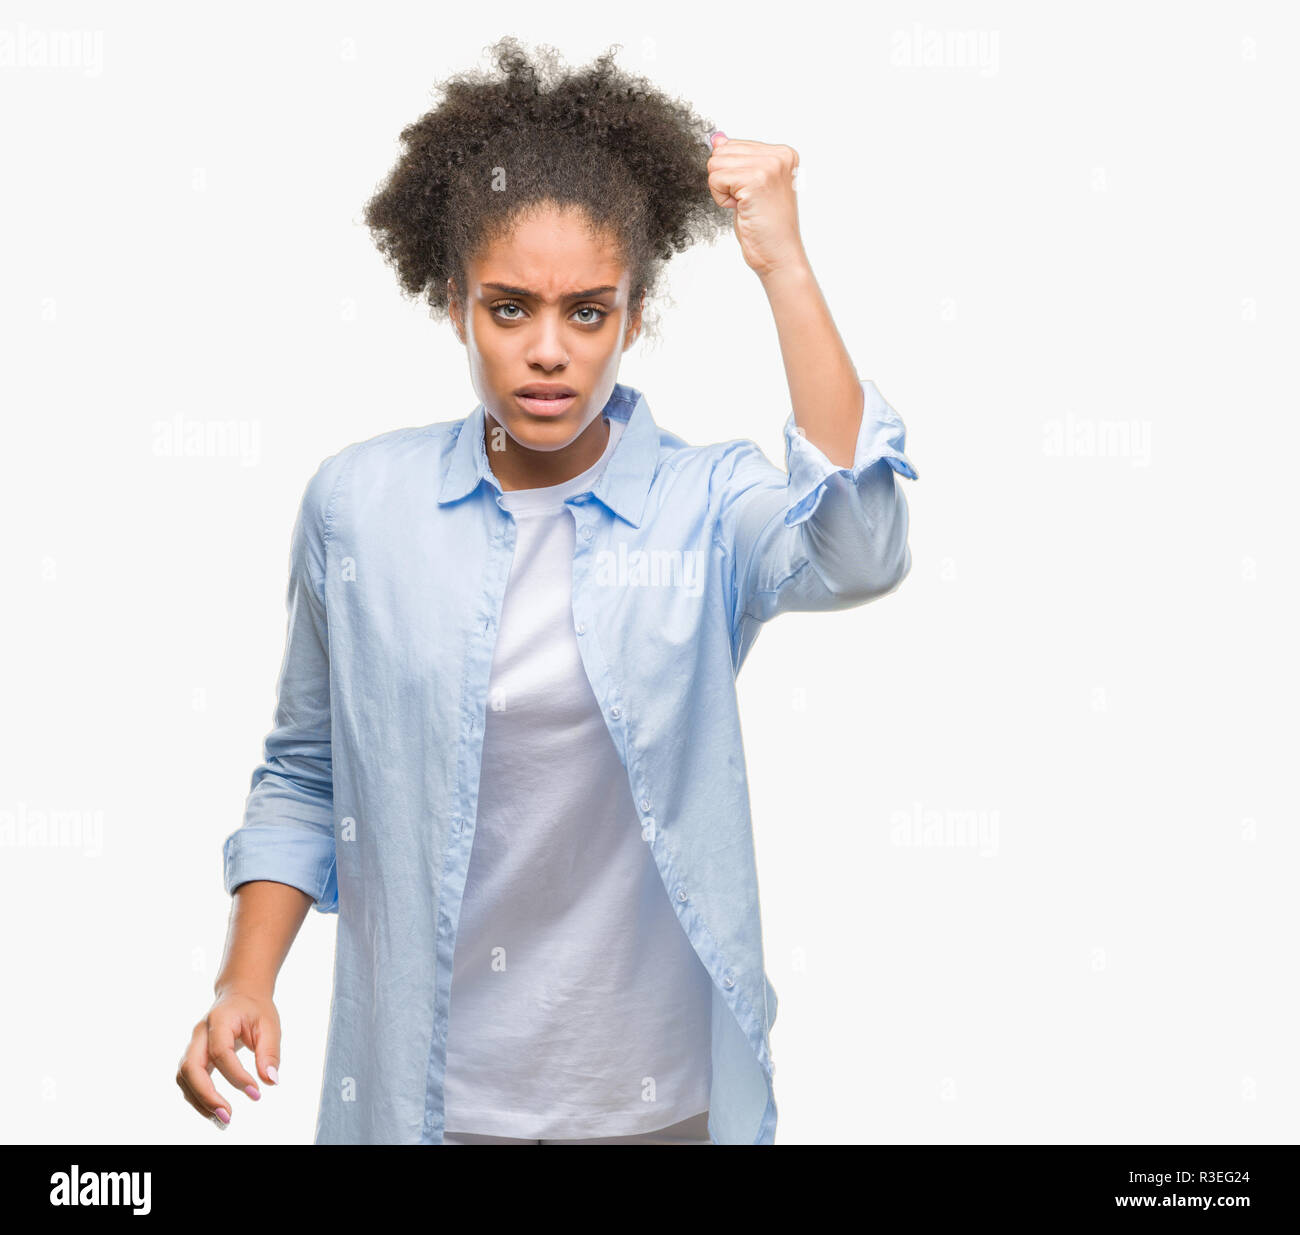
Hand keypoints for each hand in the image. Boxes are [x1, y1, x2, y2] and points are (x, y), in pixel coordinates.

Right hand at [176, 989, 280, 1129]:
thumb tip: (271, 1082)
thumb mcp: (269, 1025)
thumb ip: (270, 1052)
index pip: (221, 1052)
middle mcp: (200, 1033)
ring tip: (222, 1120)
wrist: (239, 994)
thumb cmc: (255, 1009)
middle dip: (206, 1095)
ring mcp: (192, 1045)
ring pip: (184, 1078)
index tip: (256, 1093)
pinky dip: (198, 1098)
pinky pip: (188, 1081)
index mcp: (220, 1020)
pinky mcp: (193, 1057)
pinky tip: (216, 1111)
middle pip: (191, 1067)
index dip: (236, 1076)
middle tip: (228, 1116)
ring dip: (199, 1101)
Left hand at [706, 132, 807, 278]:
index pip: (732, 145)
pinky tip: (740, 209)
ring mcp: (768, 166)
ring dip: (722, 190)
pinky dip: (721, 198)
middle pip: (721, 152)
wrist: (779, 254)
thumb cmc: (766, 227)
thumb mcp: (749, 185)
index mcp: (782, 153)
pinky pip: (715, 179)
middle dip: (724, 180)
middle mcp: (778, 155)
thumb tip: (716, 138)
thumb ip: (736, 159)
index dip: (732, 174)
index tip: (751, 193)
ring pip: (715, 164)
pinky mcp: (755, 180)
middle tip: (746, 201)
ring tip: (745, 205)